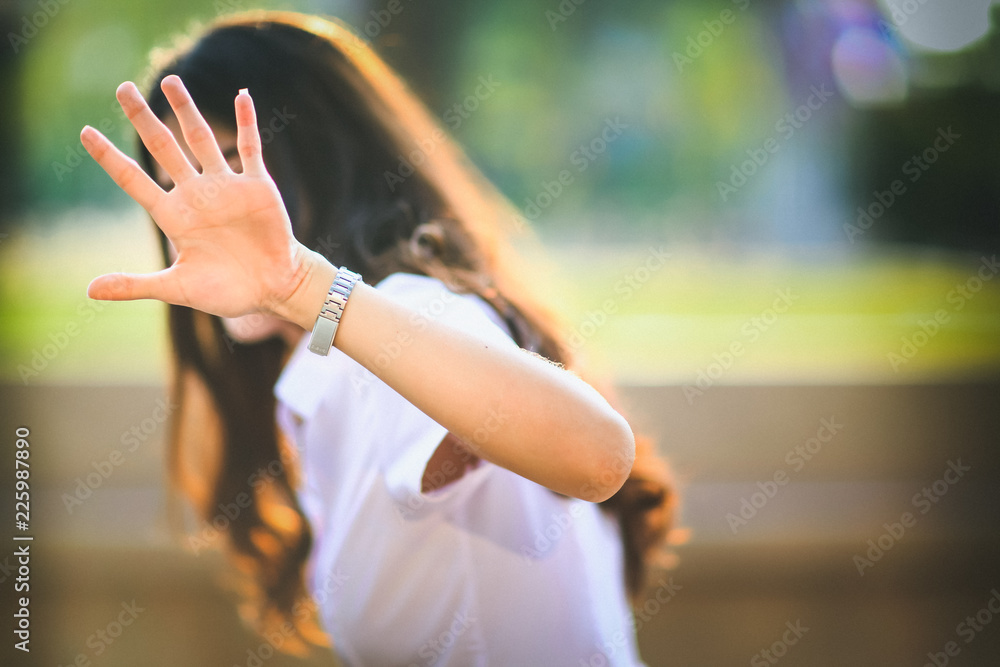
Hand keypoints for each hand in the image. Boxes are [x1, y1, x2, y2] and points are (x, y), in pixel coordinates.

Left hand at [82, 75, 313, 320]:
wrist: (273, 289)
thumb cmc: (227, 292)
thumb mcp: (178, 288)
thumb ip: (136, 285)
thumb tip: (90, 292)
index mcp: (174, 217)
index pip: (134, 179)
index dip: (110, 158)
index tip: (85, 133)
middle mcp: (196, 195)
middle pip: (163, 147)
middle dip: (142, 118)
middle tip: (122, 88)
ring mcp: (226, 187)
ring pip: (201, 139)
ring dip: (186, 110)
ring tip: (170, 82)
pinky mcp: (257, 186)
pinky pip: (251, 147)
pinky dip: (247, 121)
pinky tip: (241, 95)